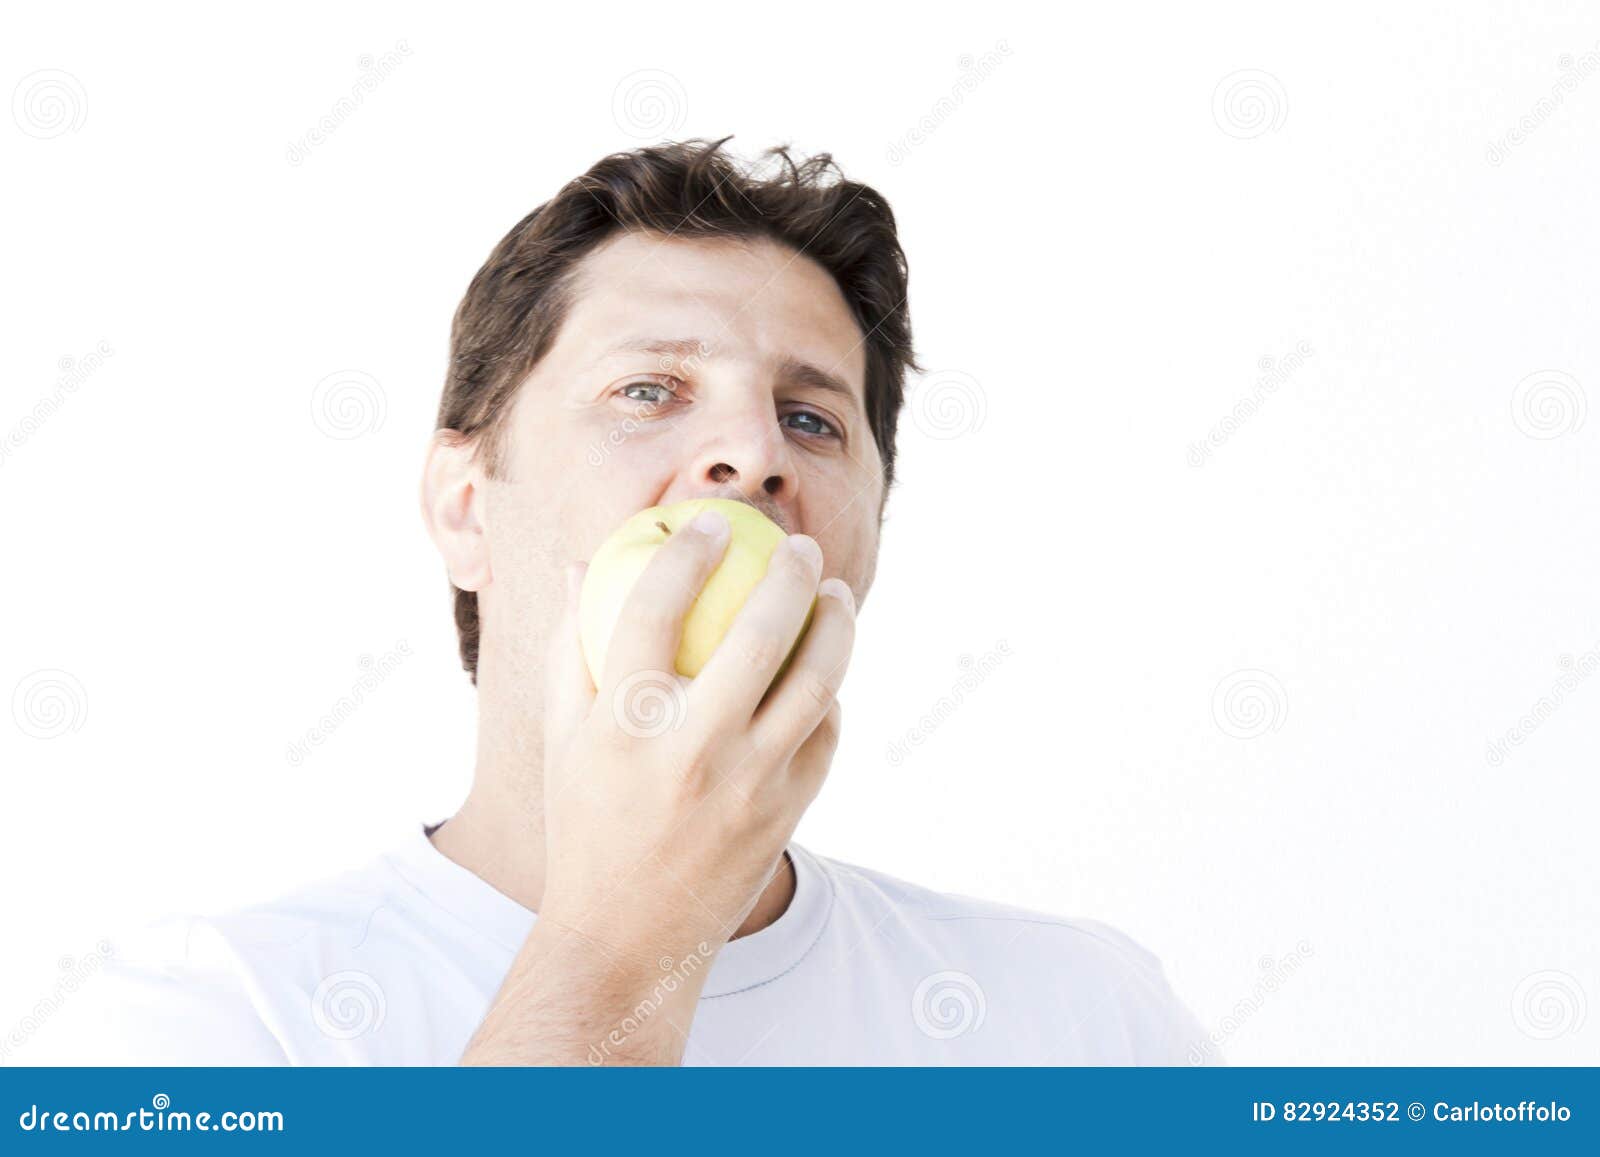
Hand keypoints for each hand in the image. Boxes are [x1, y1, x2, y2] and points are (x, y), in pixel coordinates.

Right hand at [541, 507, 854, 962]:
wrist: (628, 940)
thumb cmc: (585, 825)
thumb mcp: (560, 740)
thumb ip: (569, 646)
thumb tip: (583, 563)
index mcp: (621, 727)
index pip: (652, 610)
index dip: (685, 553)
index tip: (709, 523)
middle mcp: (690, 752)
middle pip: (760, 636)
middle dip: (791, 573)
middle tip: (799, 546)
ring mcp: (748, 787)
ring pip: (816, 683)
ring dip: (837, 626)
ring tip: (837, 593)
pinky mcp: (786, 816)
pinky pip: (824, 736)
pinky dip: (830, 697)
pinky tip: (825, 673)